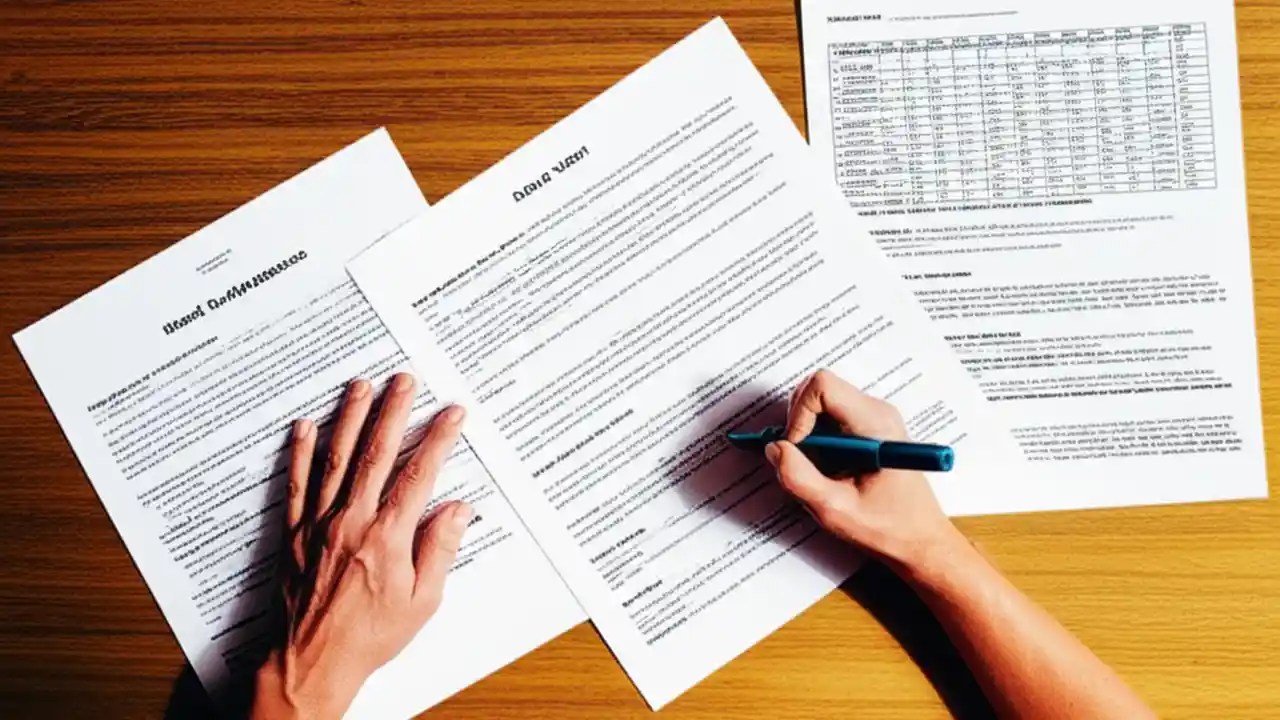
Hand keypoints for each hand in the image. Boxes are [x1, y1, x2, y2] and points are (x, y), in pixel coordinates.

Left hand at [251, 373, 471, 719]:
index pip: (418, 474)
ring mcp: (319, 524)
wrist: (313, 661)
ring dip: (350, 418)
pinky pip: (296, 484)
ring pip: (336, 459)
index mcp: (387, 537)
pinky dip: (301, 453)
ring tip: (361, 386)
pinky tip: (305, 426)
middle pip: (376, 453)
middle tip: (404, 379)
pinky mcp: (294, 533)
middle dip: (393, 411)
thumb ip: (439, 549)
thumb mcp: (422, 601)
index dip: (438, 438)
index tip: (452, 413)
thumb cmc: (370, 636)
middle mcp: (351, 521)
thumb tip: (456, 509)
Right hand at [767, 369, 960, 574]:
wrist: (920, 539)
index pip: (823, 386)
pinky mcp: (865, 428)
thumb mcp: (836, 510)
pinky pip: (827, 419)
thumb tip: (774, 449)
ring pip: (819, 404)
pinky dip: (814, 441)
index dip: (799, 413)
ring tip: (818, 471)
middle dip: (797, 423)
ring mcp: (872, 418)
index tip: (796, 447)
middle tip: (801, 460)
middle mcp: (876, 412)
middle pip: (818, 390)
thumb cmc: (888, 527)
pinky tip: (827, 471)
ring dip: (805, 435)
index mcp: (875, 425)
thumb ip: (800, 478)